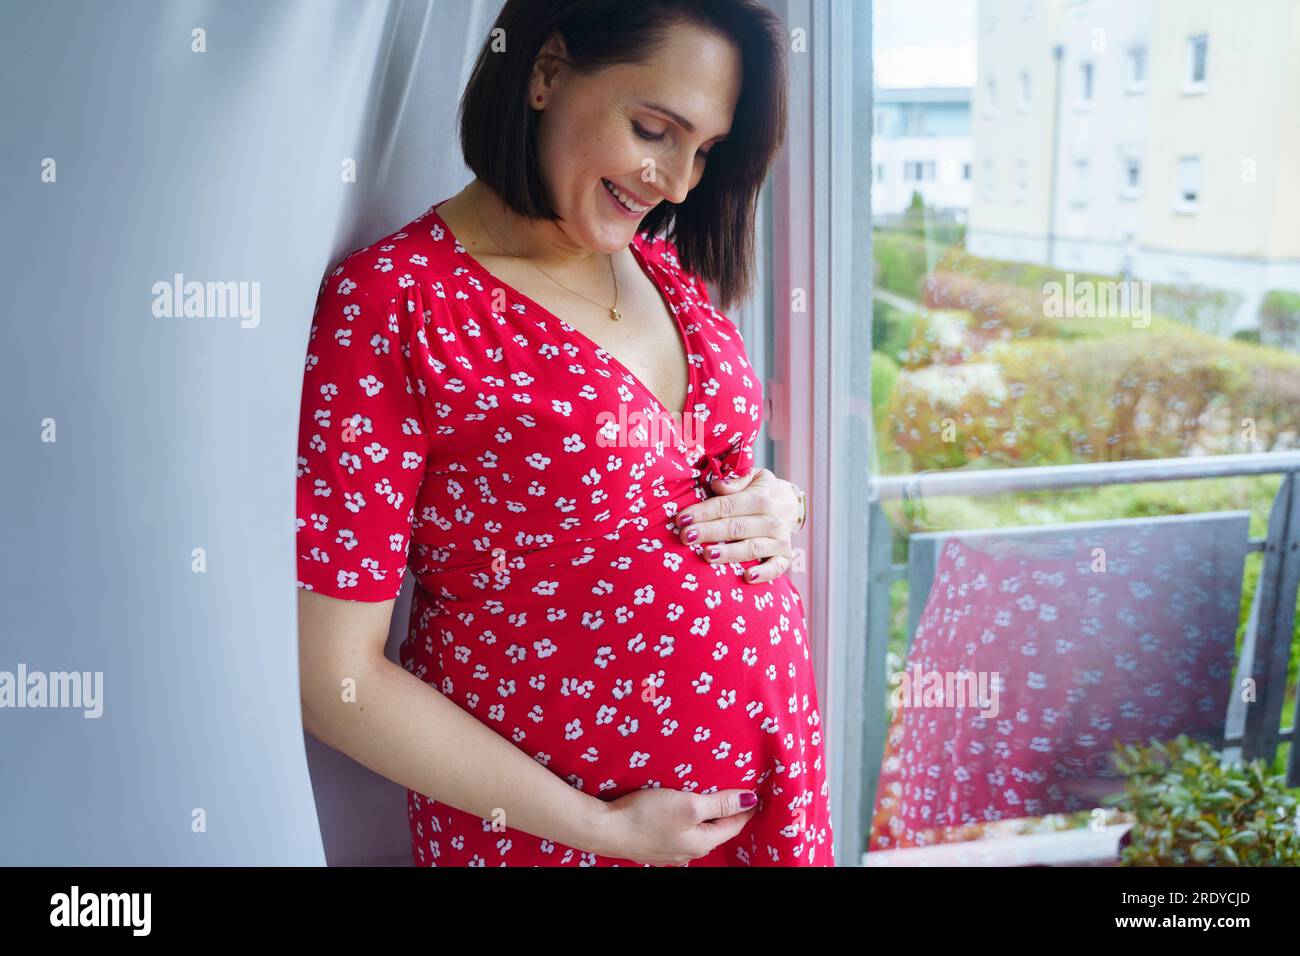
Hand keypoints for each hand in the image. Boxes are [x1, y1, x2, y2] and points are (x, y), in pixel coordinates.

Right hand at [588, 787, 758, 866]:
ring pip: (698, 831)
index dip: (746, 806)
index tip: (756, 790)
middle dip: (728, 811)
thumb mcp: (689, 804)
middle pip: (717, 828)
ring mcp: (671, 851)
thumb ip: (720, 803)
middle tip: (736, 789)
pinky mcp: (656, 845)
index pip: (734, 824)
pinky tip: (682, 809)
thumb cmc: (647, 815)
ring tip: (711, 796)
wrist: (605, 829)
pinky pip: (681, 831)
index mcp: (702, 843)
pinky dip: (688, 819)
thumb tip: (750, 800)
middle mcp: (690, 852)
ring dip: (707, 815)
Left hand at [674, 467, 801, 583]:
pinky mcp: (785, 556)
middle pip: (736, 527)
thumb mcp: (752, 477)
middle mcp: (772, 520)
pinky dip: (764, 573)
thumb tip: (717, 485)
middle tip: (686, 537)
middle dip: (709, 532)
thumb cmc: (761, 491)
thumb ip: (735, 480)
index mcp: (761, 497)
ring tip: (707, 555)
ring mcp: (779, 540)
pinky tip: (748, 577)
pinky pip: (776, 568)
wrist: (792, 504)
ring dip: (729, 552)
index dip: (704, 512)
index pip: (728, 505)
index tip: (682, 519)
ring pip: (752, 548)